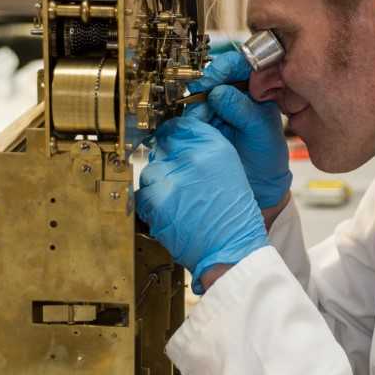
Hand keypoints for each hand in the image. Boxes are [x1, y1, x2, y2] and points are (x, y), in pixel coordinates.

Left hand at [136, 117, 267, 292]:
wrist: (231, 249)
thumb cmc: (233, 216)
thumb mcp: (229, 170)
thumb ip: (203, 150)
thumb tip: (179, 141)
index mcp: (214, 147)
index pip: (180, 125)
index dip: (174, 135)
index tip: (172, 143)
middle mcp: (192, 158)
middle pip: (163, 146)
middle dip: (167, 161)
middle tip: (177, 180)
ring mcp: (171, 178)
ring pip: (150, 170)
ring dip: (157, 184)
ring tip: (176, 200)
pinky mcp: (156, 200)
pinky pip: (141, 194)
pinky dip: (150, 204)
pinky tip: (168, 212)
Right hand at [186, 51, 291, 208]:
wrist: (259, 186)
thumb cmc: (268, 157)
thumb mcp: (262, 131)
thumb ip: (243, 110)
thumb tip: (219, 92)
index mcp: (258, 89)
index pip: (241, 65)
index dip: (226, 65)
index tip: (216, 75)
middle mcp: (236, 95)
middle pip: (216, 76)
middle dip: (207, 82)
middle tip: (200, 90)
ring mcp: (218, 109)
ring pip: (201, 94)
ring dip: (197, 101)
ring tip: (201, 114)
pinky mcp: (204, 124)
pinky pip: (193, 114)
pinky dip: (192, 116)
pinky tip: (196, 122)